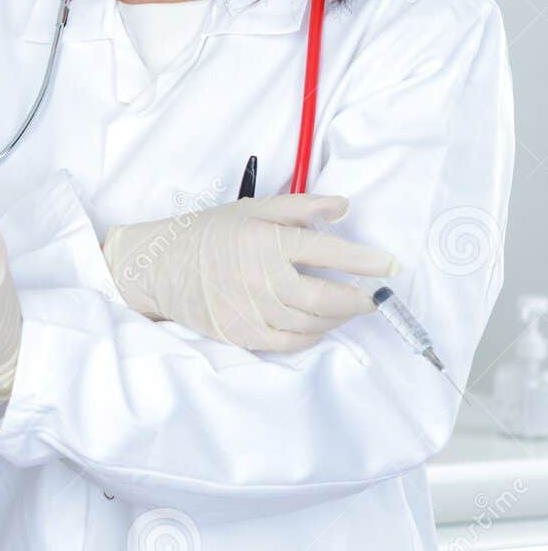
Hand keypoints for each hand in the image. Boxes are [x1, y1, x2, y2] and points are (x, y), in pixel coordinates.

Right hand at [103, 194, 399, 352]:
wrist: (161, 266)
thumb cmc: (210, 233)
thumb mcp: (254, 208)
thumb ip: (301, 207)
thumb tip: (342, 207)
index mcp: (265, 242)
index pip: (327, 252)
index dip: (364, 261)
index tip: (389, 266)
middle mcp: (260, 279)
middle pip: (325, 298)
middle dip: (358, 299)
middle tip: (374, 296)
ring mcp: (250, 311)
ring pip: (311, 324)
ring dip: (338, 318)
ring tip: (348, 307)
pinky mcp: (243, 335)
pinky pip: (289, 343)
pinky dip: (312, 336)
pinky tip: (319, 325)